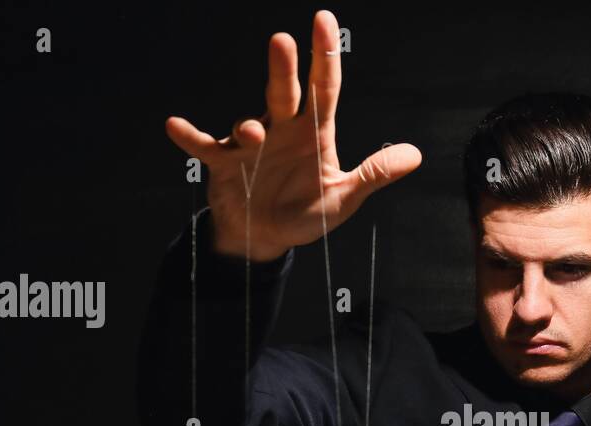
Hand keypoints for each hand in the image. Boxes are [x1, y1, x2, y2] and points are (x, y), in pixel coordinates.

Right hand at [164, 9, 422, 261]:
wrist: (265, 238)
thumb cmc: (306, 213)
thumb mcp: (344, 198)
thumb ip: (375, 175)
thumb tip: (416, 155)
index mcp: (313, 133)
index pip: (323, 88)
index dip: (323, 57)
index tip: (323, 21)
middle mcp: (281, 130)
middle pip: (284, 93)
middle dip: (283, 68)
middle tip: (282, 40)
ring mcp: (250, 144)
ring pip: (249, 122)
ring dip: (248, 126)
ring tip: (253, 133)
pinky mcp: (224, 163)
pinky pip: (205, 146)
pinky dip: (191, 137)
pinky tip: (174, 126)